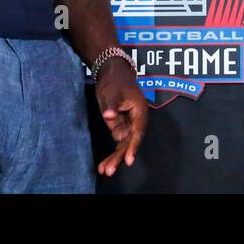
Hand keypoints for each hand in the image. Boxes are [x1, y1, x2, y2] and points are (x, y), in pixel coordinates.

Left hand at [94, 57, 148, 176]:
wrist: (112, 73)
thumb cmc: (114, 81)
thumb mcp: (111, 92)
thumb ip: (111, 105)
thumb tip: (110, 117)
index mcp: (140, 111)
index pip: (137, 132)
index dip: (133, 146)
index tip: (129, 160)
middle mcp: (136, 120)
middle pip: (130, 141)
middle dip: (120, 156)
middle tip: (109, 170)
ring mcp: (128, 124)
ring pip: (124, 145)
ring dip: (115, 158)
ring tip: (104, 170)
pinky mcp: (121, 126)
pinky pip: (118, 143)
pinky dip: (112, 153)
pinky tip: (103, 164)